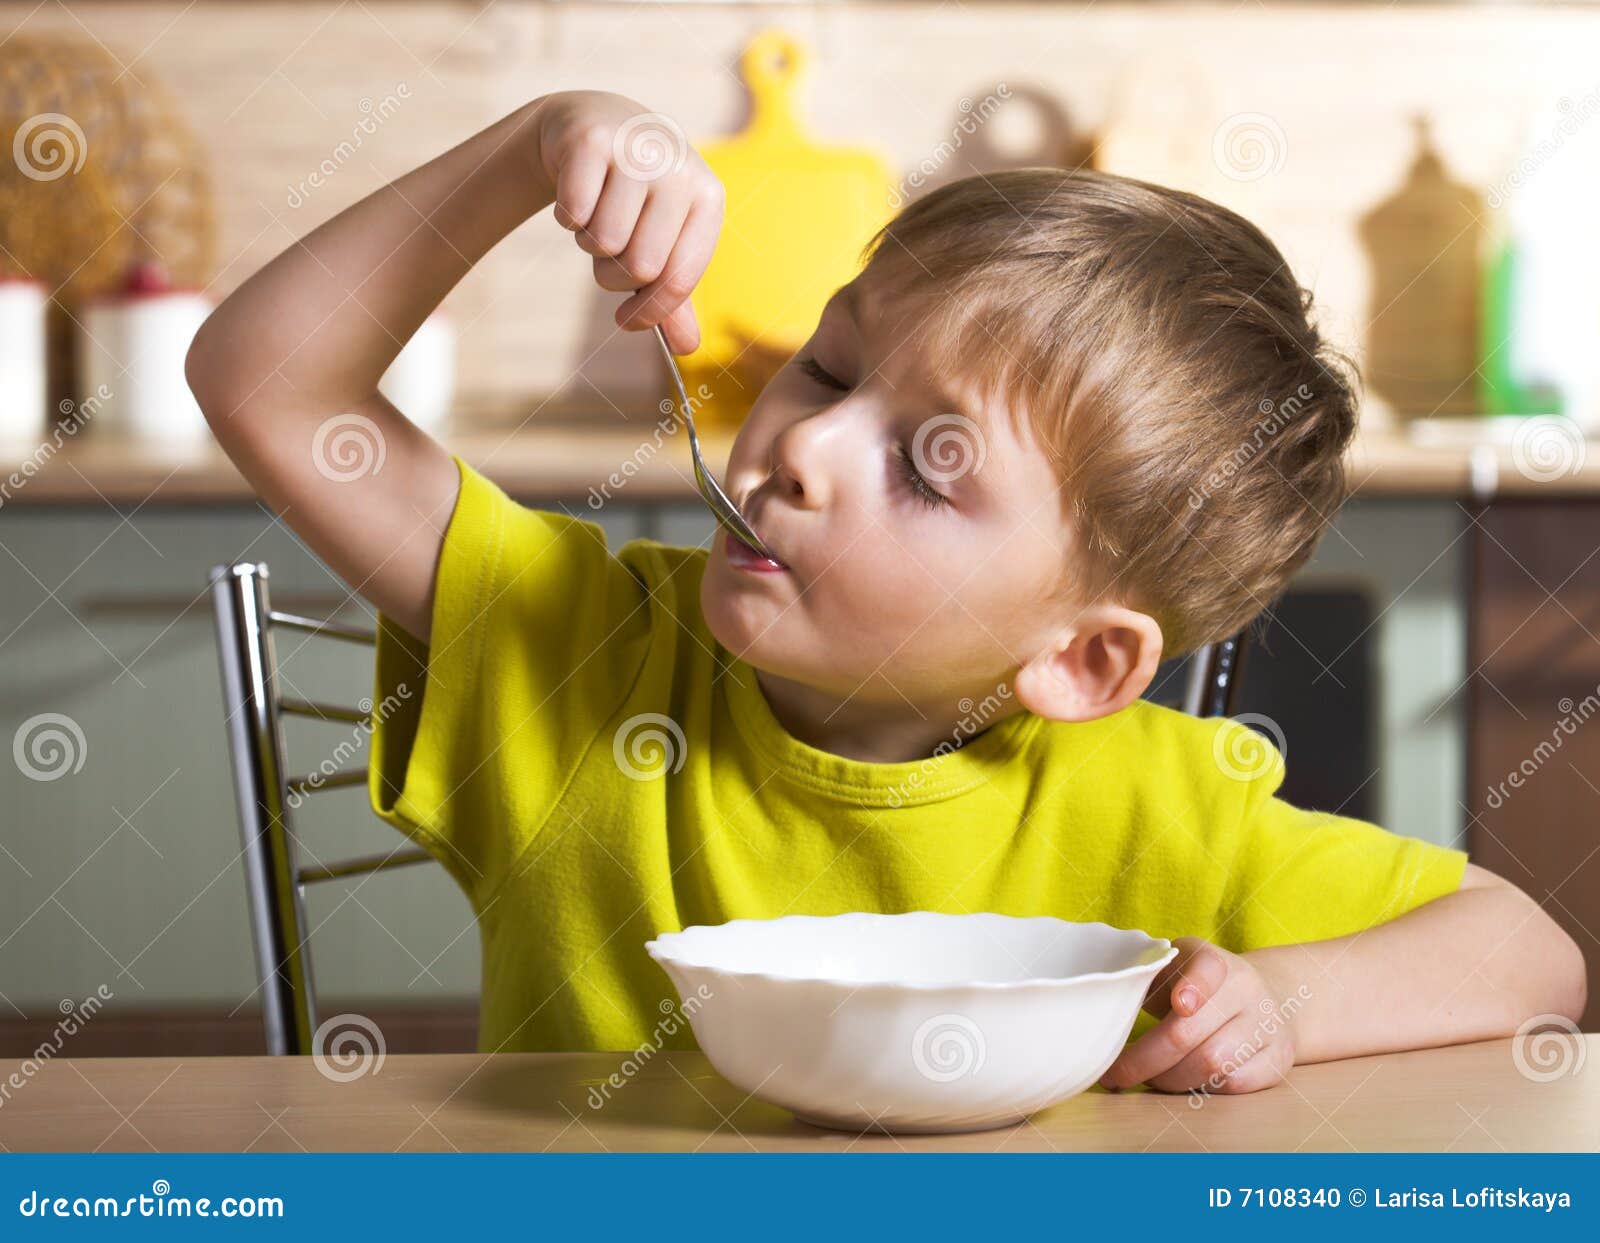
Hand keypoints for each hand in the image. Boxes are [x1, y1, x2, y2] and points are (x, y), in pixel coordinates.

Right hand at [530, 91, 724, 352]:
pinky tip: (576, 191)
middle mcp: (679, 169)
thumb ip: (673, 295)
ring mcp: (636, 150)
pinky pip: (572, 215)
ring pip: (603, 243)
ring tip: (597, 213)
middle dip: (613, 274)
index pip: (678, 279)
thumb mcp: (663, 239)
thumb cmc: (636, 196)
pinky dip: (566, 217)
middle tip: (609, 250)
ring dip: (589, 243)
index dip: (650, 313)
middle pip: (639, 267)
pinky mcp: (591, 140)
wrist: (594, 123)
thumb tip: (686, 349)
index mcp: (707, 198)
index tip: (627, 322)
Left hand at [1098, 936, 1297, 1094]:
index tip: (1179, 1004)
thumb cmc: (1197, 985)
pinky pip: (1235, 1085)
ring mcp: (1267, 1024)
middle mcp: (1247, 989)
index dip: (1193, 985)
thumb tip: (1098, 1009)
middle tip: (1115, 1075)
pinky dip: (1201, 1089)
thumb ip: (1142, 979)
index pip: (1207, 967)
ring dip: (1169, 1080)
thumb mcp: (1174, 967)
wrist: (1265, 997)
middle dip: (1144, 1060)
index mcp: (1216, 961)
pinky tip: (1180, 1084)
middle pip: (1189, 1033)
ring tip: (1147, 1079)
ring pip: (1212, 1065)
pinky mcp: (1277, 1058)